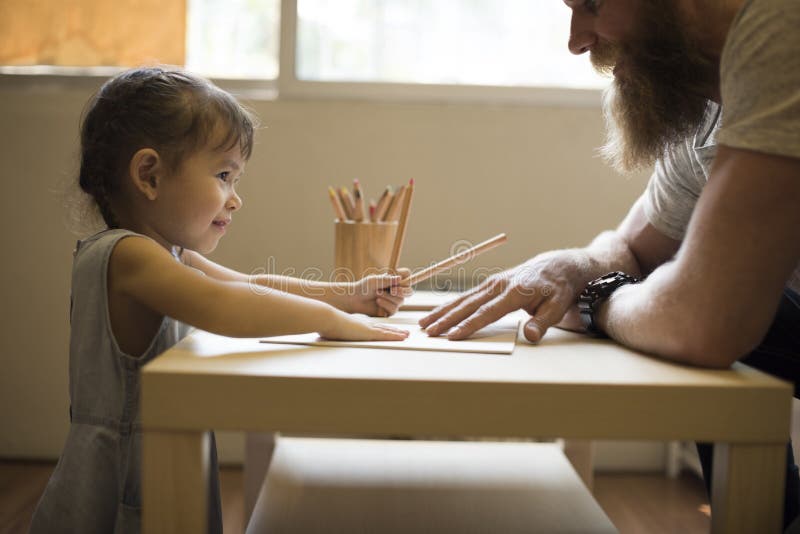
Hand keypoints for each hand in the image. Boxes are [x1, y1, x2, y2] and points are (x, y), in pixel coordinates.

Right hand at [319, 310, 409, 340]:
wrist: (329, 319)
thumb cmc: (330, 325)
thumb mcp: (336, 329)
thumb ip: (338, 331)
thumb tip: (330, 334)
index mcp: (359, 326)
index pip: (374, 328)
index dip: (384, 330)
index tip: (390, 331)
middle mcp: (366, 326)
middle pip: (384, 329)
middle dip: (395, 331)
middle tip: (405, 333)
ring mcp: (368, 329)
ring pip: (387, 331)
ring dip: (398, 334)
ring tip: (407, 335)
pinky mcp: (369, 332)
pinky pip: (385, 335)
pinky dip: (395, 336)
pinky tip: (402, 337)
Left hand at [345, 268, 412, 316]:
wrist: (355, 300)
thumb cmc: (364, 287)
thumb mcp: (374, 281)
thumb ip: (387, 280)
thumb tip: (399, 278)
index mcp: (394, 280)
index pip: (407, 275)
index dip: (406, 275)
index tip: (399, 276)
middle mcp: (396, 290)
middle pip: (409, 291)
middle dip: (402, 291)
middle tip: (393, 290)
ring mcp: (394, 301)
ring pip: (401, 301)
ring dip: (389, 298)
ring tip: (377, 295)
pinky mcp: (390, 311)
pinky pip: (394, 309)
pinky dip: (386, 305)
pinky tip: (378, 302)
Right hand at [419, 250, 588, 341]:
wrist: (557, 266)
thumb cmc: (557, 288)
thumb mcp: (558, 306)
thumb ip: (543, 322)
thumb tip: (530, 336)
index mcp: (515, 292)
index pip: (487, 312)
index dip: (469, 325)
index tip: (453, 336)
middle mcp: (499, 285)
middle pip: (468, 305)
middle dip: (447, 319)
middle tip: (429, 332)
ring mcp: (492, 283)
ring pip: (462, 299)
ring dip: (442, 311)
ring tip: (424, 323)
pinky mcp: (490, 284)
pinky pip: (466, 296)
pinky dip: (450, 305)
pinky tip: (437, 313)